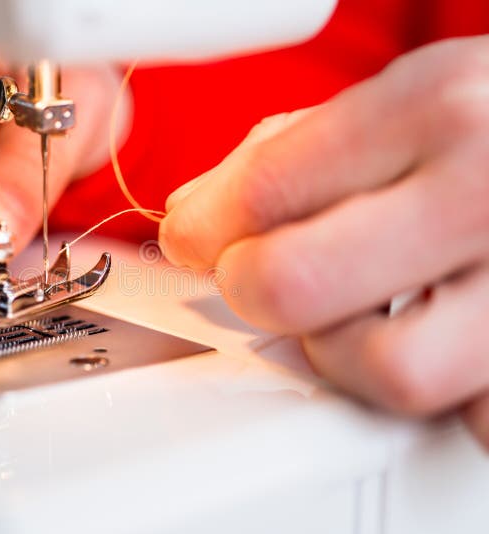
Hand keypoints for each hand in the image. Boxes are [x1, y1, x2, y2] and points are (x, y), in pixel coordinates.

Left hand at [159, 36, 488, 447]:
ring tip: (356, 315)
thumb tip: (195, 215)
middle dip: (251, 289)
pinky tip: (430, 339)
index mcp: (437, 110)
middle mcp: (486, 195)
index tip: (192, 240)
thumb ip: (293, 153)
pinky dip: (431, 390)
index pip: (263, 193)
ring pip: (385, 371)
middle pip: (296, 287)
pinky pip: (467, 414)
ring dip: (343, 353)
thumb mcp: (411, 98)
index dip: (201, 229)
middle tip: (257, 279)